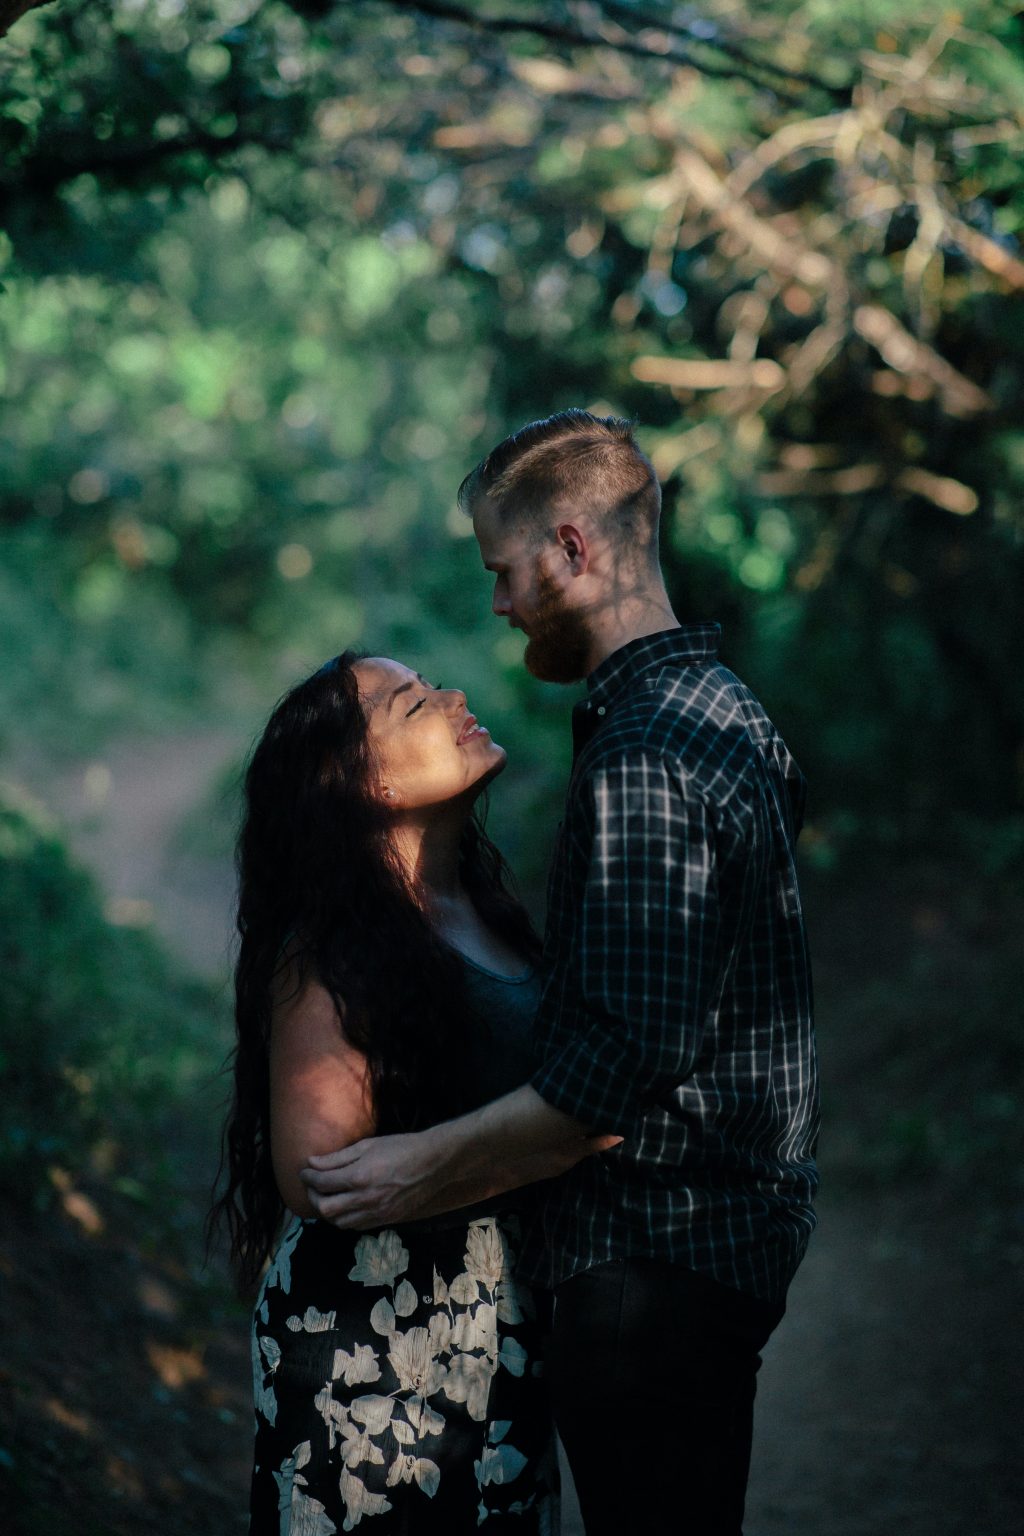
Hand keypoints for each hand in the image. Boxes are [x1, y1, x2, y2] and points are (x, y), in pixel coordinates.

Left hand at [299, 1131, 444, 1228]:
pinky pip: (356, 1226)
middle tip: (312, 1186)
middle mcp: (366, 1199)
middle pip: (326, 1209)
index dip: (308, 1178)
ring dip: (328, 1211)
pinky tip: (346, 1206)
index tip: (304, 1171)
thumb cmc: (400, 1147)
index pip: (323, 1183)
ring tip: (327, 1196)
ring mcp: (376, 1213)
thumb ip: (338, 1158)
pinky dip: (345, 1218)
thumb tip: (312, 1163)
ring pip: (339, 1222)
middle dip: (313, 1197)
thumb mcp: (368, 1145)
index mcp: (360, 1176)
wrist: (433, 1163)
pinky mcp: (386, 1220)